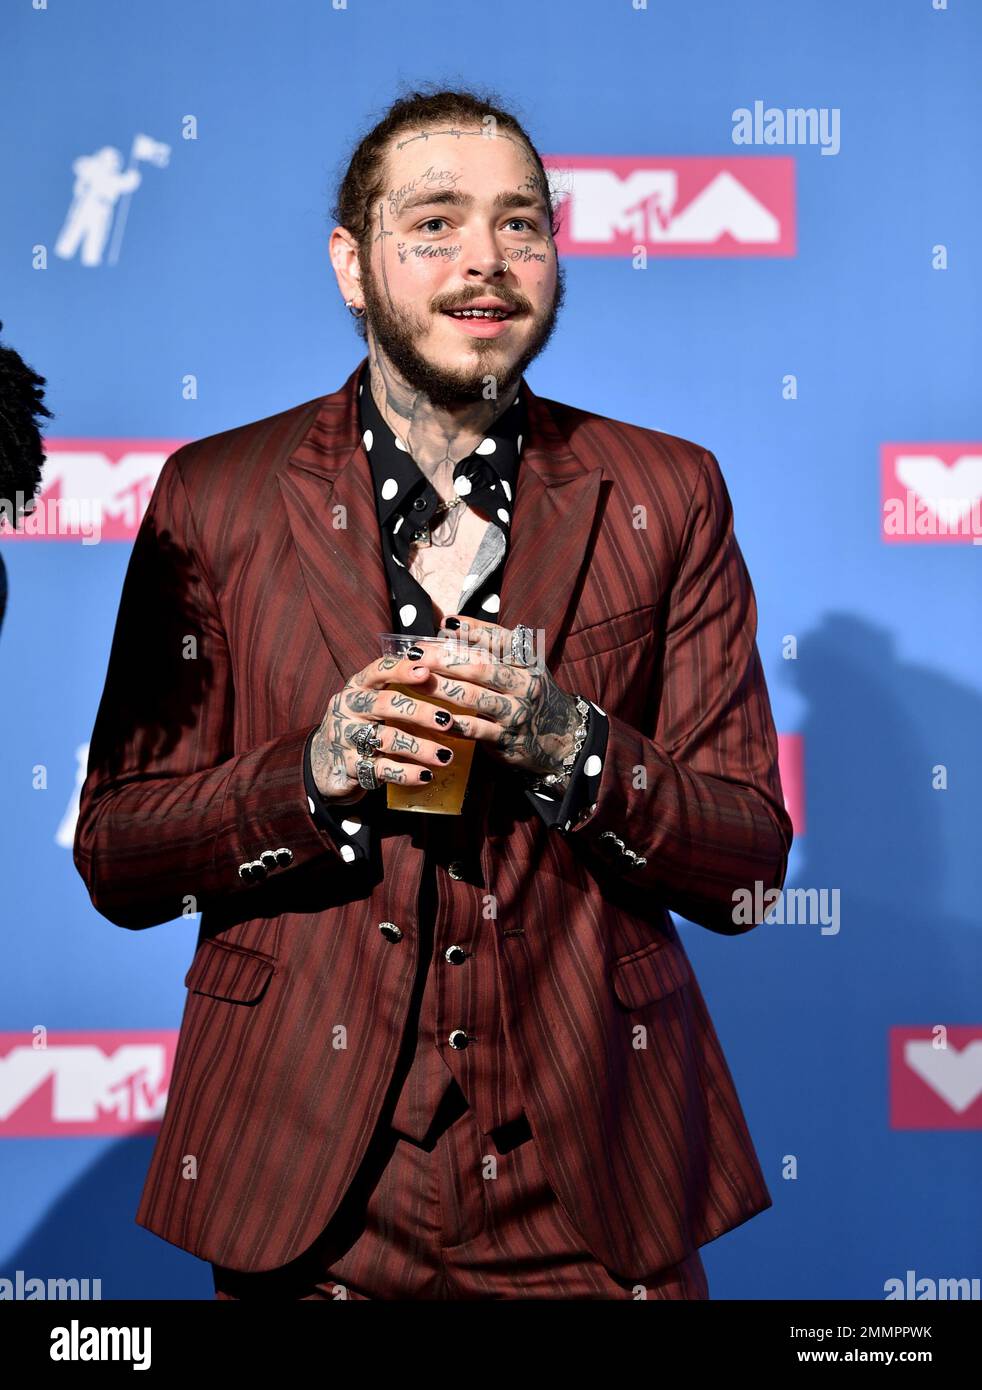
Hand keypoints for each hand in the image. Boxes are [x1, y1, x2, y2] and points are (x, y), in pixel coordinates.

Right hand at [310, 653, 458, 801]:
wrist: (324, 762)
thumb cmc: (361, 725)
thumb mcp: (372, 702)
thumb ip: (399, 690)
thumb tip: (448, 681)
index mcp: (358, 687)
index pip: (378, 671)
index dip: (402, 670)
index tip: (426, 672)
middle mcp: (349, 707)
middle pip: (384, 704)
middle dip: (419, 712)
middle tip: (447, 721)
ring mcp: (346, 737)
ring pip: (385, 739)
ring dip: (419, 747)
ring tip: (445, 755)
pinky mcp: (350, 766)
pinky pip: (381, 769)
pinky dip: (406, 773)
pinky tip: (426, 775)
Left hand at [423, 616, 581, 779]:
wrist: (564, 739)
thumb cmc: (531, 697)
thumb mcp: (524, 669)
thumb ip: (493, 650)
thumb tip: (450, 625)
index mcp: (528, 663)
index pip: (500, 640)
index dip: (473, 630)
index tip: (446, 623)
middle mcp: (525, 685)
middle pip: (481, 666)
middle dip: (445, 658)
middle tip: (416, 652)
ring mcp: (516, 713)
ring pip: (473, 696)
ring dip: (440, 687)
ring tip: (415, 679)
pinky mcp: (507, 740)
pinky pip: (474, 729)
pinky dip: (452, 722)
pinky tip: (431, 715)